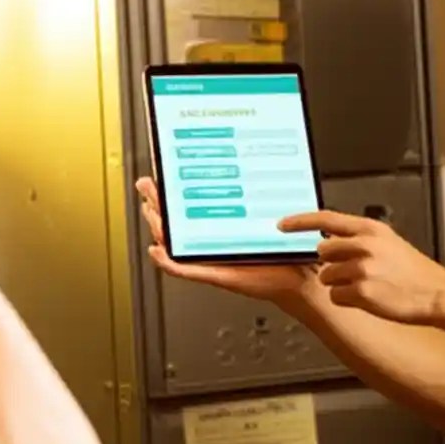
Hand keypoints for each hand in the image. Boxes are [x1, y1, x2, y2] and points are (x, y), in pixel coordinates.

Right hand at [135, 177, 313, 302]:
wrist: (298, 277)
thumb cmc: (283, 249)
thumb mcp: (263, 215)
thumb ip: (251, 197)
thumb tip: (244, 165)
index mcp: (219, 228)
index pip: (189, 206)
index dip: (172, 190)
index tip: (162, 171)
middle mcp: (211, 243)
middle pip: (175, 222)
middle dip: (157, 201)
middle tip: (146, 184)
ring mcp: (211, 259)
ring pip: (174, 243)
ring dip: (158, 227)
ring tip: (150, 210)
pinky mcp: (217, 276)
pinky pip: (186, 270)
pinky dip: (168, 262)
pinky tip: (158, 251)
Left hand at [278, 210, 444, 324]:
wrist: (436, 293)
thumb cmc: (414, 271)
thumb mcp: (389, 242)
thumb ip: (360, 238)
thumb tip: (330, 240)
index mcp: (370, 229)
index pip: (325, 219)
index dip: (300, 221)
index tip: (282, 224)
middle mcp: (364, 245)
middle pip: (322, 252)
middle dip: (330, 263)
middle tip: (351, 271)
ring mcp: (362, 269)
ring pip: (327, 277)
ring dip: (339, 284)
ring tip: (366, 286)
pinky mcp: (362, 293)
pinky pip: (335, 296)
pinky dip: (346, 300)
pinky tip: (367, 298)